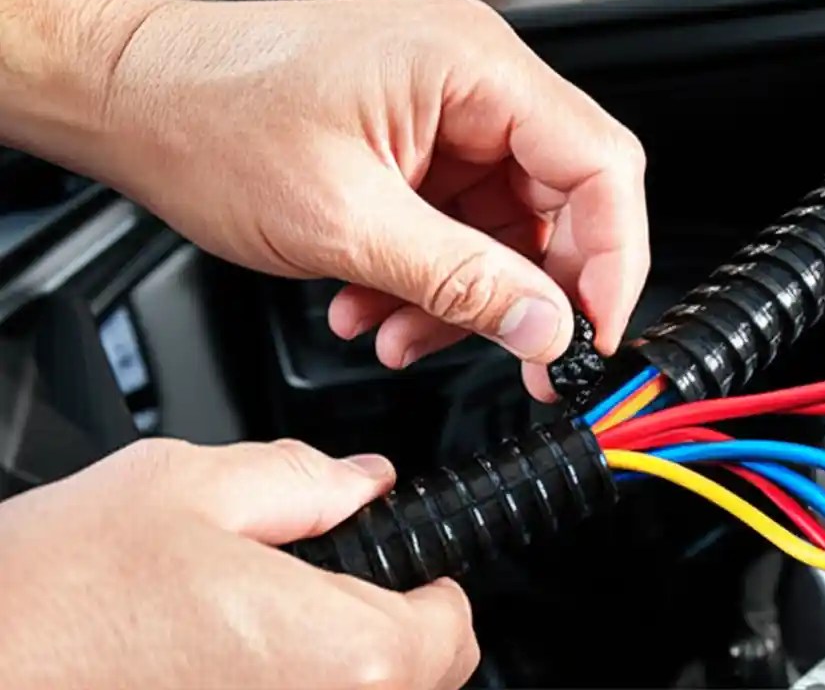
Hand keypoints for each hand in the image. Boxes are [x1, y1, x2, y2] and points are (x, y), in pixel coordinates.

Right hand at [0, 439, 478, 688]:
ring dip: (332, 669)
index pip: (452, 629)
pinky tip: (219, 668)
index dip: (426, 584)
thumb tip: (364, 480)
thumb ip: (301, 479)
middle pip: (419, 679)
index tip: (391, 564)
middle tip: (314, 587)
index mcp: (336, 653)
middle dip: (386, 628)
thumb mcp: (185, 487)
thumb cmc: (48, 597)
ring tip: (249, 627)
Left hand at [42, 0, 650, 399]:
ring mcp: (446, 113)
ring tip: (402, 334)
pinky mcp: (418, 146)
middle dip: (530, 292)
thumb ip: (462, 280)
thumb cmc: (208, 117)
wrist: (127, 99)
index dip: (611, 262)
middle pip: (562, 203)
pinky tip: (379, 308)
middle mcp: (473, 82)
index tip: (591, 336)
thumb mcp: (345, 221)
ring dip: (466, 298)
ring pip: (507, 228)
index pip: (599, 166)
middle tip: (519, 360)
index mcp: (474, 68)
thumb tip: (547, 329)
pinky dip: (431, 281)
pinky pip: (460, 228)